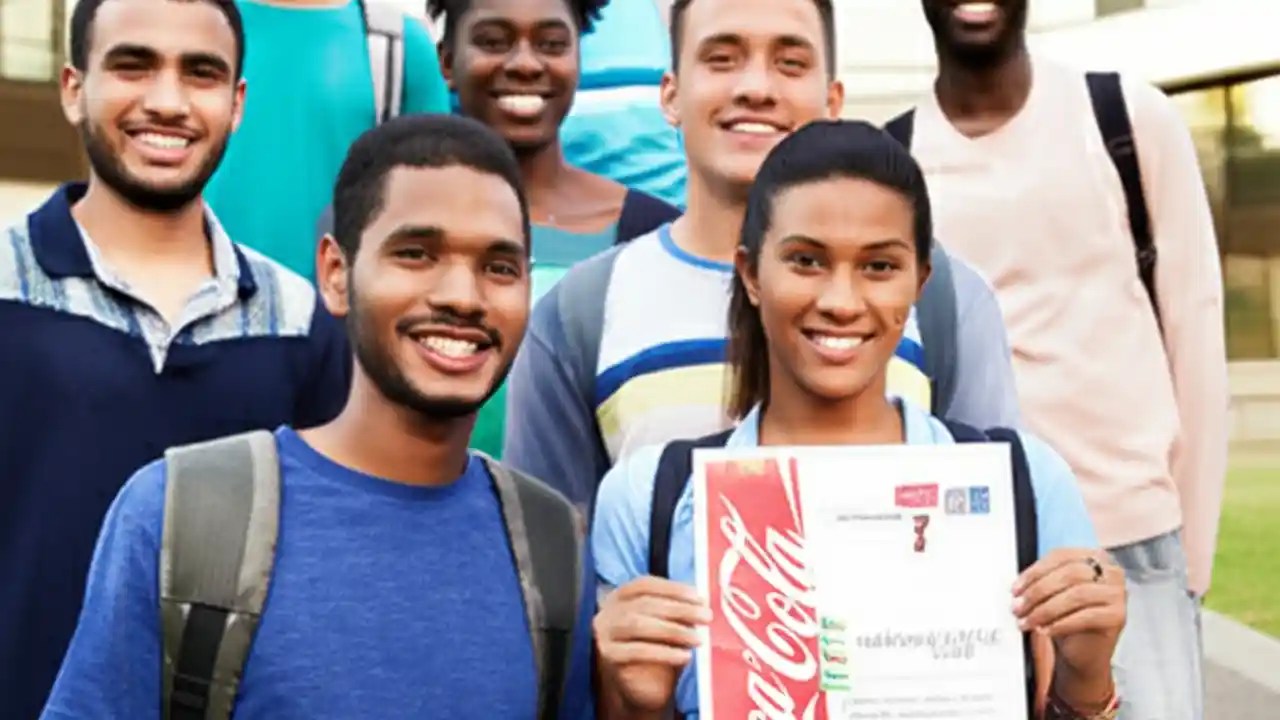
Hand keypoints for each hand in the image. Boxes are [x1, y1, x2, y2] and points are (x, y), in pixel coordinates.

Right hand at [594, 576, 711, 716]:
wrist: (638, 687)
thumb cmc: (655, 649)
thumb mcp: (666, 626)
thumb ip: (677, 613)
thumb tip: (700, 605)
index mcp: (620, 597)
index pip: (644, 584)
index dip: (672, 589)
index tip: (699, 598)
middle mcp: (608, 611)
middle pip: (644, 604)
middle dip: (679, 609)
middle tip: (705, 617)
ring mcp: (605, 634)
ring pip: (638, 625)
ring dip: (673, 630)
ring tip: (697, 639)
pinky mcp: (608, 656)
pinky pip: (637, 652)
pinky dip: (664, 653)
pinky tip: (684, 656)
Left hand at [1012, 549, 1124, 700]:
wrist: (1084, 651)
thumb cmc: (1068, 617)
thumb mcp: (1053, 593)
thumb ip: (1041, 581)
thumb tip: (1019, 588)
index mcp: (1094, 557)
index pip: (1060, 556)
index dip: (1034, 572)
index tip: (1015, 589)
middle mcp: (1110, 571)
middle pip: (1069, 574)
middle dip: (1038, 592)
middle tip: (1018, 608)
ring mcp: (1117, 593)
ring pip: (1076, 595)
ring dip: (1046, 610)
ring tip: (1028, 621)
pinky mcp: (1118, 616)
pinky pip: (1085, 616)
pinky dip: (1061, 623)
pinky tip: (1046, 630)